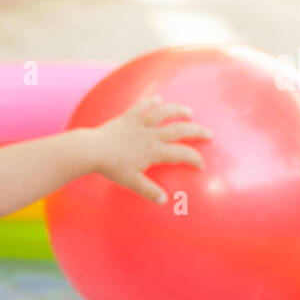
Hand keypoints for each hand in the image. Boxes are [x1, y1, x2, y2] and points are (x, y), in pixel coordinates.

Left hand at [91, 95, 211, 202]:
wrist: (92, 149)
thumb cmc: (111, 167)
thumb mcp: (132, 182)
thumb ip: (149, 190)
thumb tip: (164, 200)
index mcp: (154, 151)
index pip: (181, 154)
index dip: (194, 159)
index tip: (201, 164)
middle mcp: (151, 135)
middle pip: (179, 130)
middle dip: (196, 131)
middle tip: (208, 134)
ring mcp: (140, 124)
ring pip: (164, 113)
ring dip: (177, 111)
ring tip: (188, 112)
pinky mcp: (127, 118)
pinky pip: (142, 107)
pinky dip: (150, 102)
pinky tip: (158, 99)